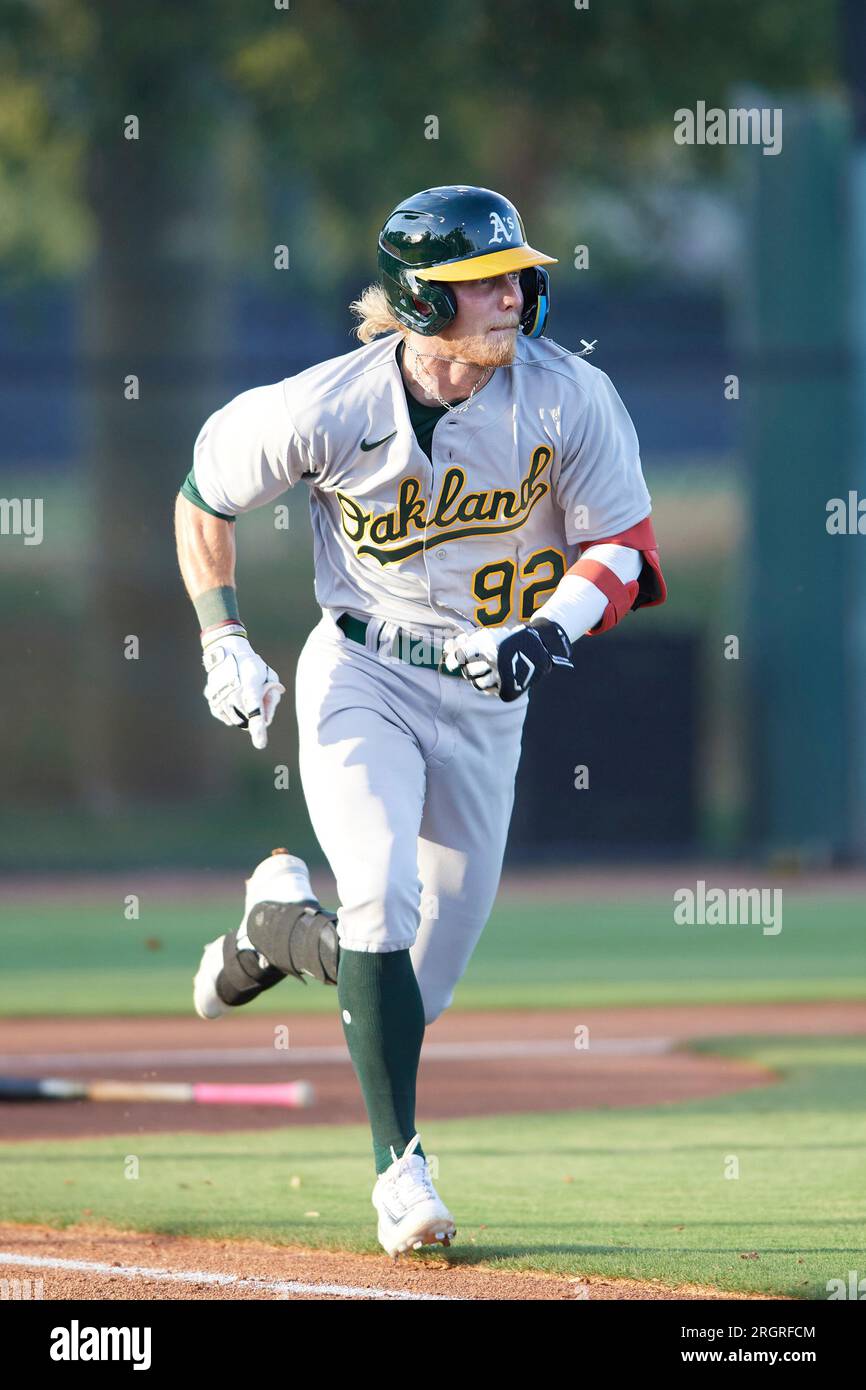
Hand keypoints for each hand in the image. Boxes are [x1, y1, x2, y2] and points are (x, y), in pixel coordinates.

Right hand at [202, 631, 284, 748]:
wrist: (227, 651)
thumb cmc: (253, 666)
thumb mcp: (270, 676)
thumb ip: (271, 698)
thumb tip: (265, 721)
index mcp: (250, 686)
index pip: (255, 710)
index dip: (258, 727)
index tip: (260, 744)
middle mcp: (233, 692)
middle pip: (247, 719)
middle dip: (255, 714)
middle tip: (255, 695)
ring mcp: (220, 697)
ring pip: (236, 721)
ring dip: (243, 714)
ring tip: (243, 694)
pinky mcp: (212, 699)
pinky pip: (225, 718)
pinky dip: (231, 713)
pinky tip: (233, 699)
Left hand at [443, 618, 573, 701]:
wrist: (534, 648)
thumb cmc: (504, 640)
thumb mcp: (486, 635)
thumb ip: (464, 640)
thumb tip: (446, 646)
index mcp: (487, 645)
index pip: (461, 656)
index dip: (453, 660)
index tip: (452, 664)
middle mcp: (493, 661)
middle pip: (468, 671)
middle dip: (468, 669)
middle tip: (473, 665)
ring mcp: (501, 675)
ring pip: (476, 683)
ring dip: (476, 678)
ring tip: (483, 671)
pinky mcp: (507, 686)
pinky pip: (488, 691)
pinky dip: (486, 686)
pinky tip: (490, 678)